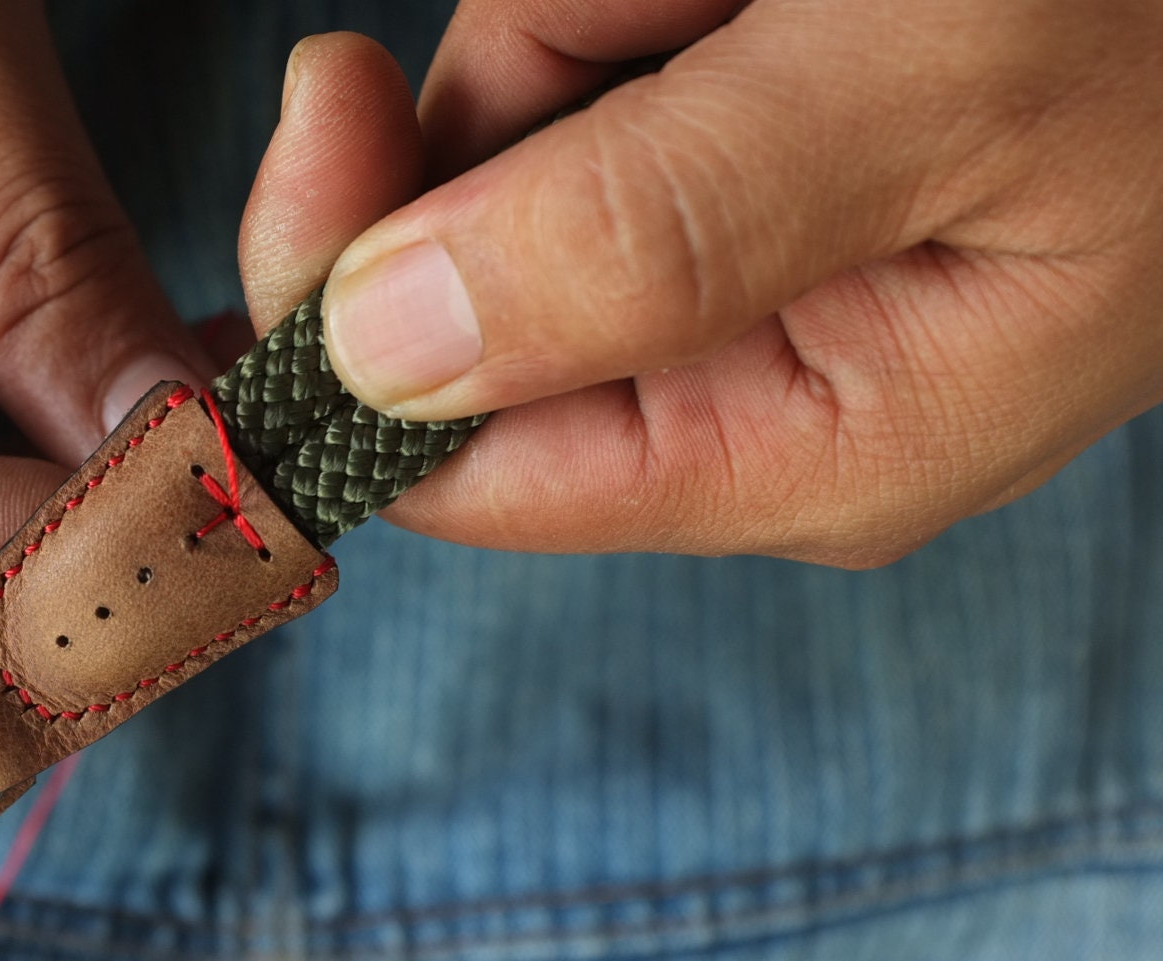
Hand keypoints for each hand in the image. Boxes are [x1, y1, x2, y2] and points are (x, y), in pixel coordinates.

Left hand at [245, 4, 1162, 568]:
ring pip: (525, 126)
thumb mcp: (927, 96)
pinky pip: (594, 49)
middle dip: (542, 78)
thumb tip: (375, 355)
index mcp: (801, 445)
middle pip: (471, 268)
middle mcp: (753, 380)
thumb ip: (649, 235)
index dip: (347, 310)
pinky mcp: (745, 144)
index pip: (462, 464)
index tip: (332, 111)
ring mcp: (749, 254)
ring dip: (601, 5)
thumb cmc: (1156, 8)